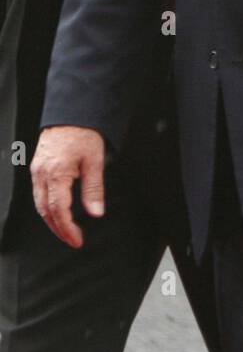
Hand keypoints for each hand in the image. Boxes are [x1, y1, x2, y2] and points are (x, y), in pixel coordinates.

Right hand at [31, 126, 105, 247]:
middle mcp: (42, 174)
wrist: (71, 111)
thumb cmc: (84, 132)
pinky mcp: (37, 166)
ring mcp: (37, 170)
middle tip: (73, 240)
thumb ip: (94, 189)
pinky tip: (57, 211)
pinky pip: (38, 193)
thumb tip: (96, 213)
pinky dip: (46, 207)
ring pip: (39, 204)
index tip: (77, 240)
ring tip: (66, 230)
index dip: (68, 229)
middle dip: (58, 229)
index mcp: (56, 174)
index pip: (59, 211)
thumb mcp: (95, 161)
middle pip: (45, 211)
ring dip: (51, 220)